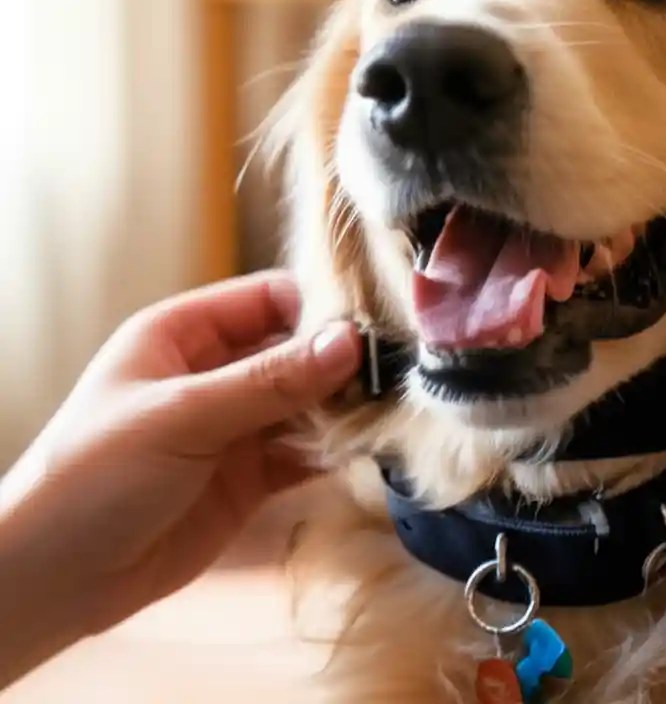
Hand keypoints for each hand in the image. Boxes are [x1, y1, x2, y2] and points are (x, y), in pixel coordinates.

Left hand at [0, 271, 359, 686]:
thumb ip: (269, 381)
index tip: (371, 327)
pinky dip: (335, 452)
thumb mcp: (183, 416)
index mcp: (181, 334)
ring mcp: (234, 429)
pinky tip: (367, 451)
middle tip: (397, 375)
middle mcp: (213, 374)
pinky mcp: (250, 480)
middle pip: (295, 351)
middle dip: (341, 362)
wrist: (58, 578)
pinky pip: (305, 454)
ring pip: (307, 404)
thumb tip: (349, 341)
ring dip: (344, 409)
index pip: (267, 299)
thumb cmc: (94, 476)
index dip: (318, 308)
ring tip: (392, 413)